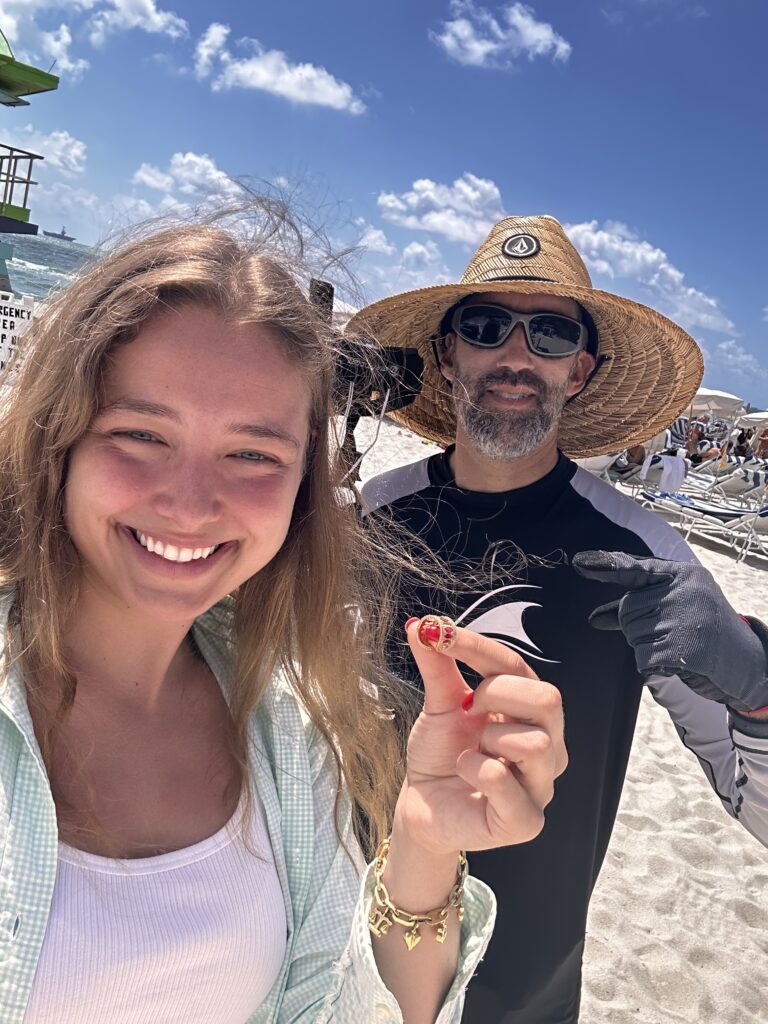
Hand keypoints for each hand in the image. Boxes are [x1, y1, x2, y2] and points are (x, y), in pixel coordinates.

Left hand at [392, 620, 566, 859]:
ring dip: (490, 739)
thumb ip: (437, 666)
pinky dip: (476, 770)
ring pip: (537, 743)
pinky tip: (466, 772)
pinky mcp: (525, 821)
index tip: (438, 635)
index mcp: (529, 712)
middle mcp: (547, 745)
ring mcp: (540, 785)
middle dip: (498, 695)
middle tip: (467, 709)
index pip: (517, 667)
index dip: (477, 647)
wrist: (423, 806)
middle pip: (548, 699)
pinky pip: (505, 781)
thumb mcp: (439, 705)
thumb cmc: (441, 755)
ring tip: (470, 750)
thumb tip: (421, 625)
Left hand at [572, 550, 767, 713]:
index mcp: (683, 574)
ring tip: (681, 645)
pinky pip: (644, 658)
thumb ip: (639, 606)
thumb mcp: (678, 608)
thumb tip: (595, 618)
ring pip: (634, 636)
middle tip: (673, 633)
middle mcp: (682, 590)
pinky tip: (680, 661)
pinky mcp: (682, 647)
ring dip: (649, 648)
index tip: (578, 564)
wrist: (748, 663)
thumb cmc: (707, 632)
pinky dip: (656, 666)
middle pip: (629, 609)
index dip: (605, 565)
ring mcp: (683, 617)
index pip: (635, 567)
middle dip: (639, 627)